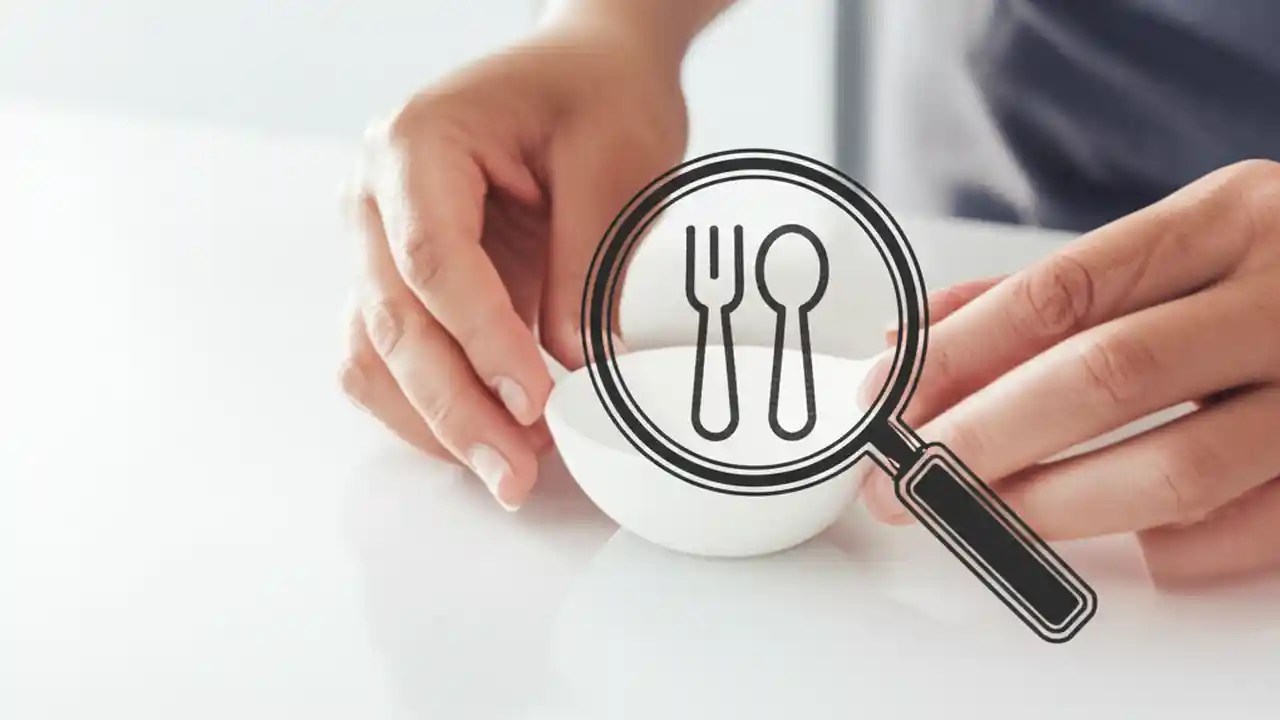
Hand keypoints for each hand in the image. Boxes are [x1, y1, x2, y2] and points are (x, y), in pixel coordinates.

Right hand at [339, 19, 687, 509]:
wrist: (585, 72)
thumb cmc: (597, 97)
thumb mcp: (615, 161)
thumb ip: (586, 263)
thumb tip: (573, 369)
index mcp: (416, 144)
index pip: (432, 261)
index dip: (482, 342)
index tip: (537, 404)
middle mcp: (375, 196)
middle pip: (393, 322)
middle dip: (455, 409)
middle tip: (517, 474)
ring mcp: (377, 243)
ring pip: (374, 355)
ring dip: (436, 423)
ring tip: (511, 471)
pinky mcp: (400, 282)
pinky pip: (389, 360)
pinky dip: (430, 410)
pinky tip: (489, 440)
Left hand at [861, 160, 1279, 587]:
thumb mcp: (1182, 246)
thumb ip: (1057, 294)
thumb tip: (915, 341)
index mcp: (1229, 219)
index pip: (1061, 291)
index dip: (957, 354)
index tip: (887, 400)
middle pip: (1105, 377)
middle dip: (982, 440)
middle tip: (907, 482)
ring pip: (1176, 469)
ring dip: (1054, 507)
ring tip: (977, 519)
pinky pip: (1247, 531)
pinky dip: (1165, 547)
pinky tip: (1121, 536)